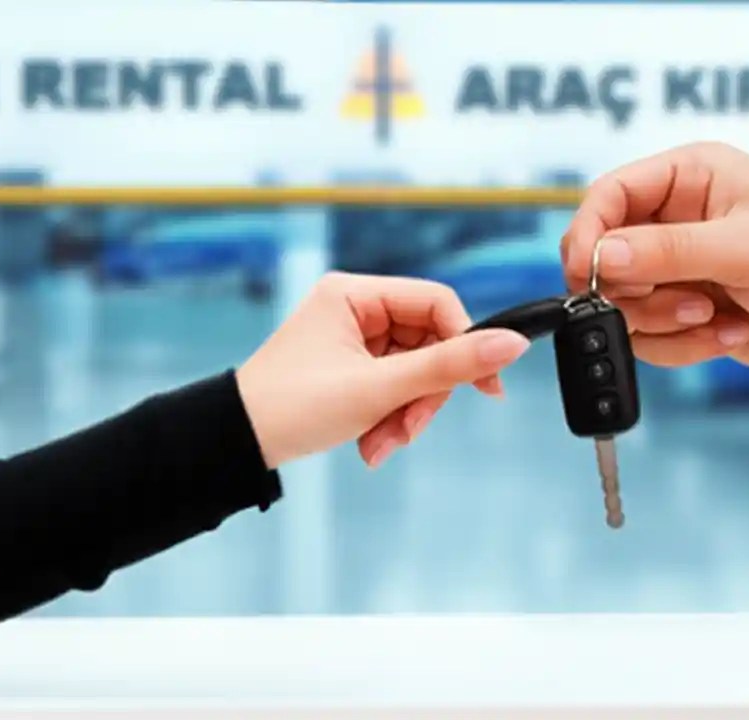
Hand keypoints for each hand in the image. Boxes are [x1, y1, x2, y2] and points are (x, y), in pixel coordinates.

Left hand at [235, 272, 530, 468]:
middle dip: (424, 395)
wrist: (236, 445)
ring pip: (414, 372)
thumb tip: (512, 344)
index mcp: (353, 294)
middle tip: (410, 430)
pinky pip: (393, 388)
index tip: (486, 386)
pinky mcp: (350, 369)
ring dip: (406, 415)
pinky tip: (372, 445)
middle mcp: (354, 310)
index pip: (436, 303)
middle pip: (428, 342)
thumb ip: (448, 366)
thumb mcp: (378, 388)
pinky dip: (390, 419)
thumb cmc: (291, 408)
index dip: (466, 343)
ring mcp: (352, 341)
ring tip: (381, 446)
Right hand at [561, 142, 748, 396]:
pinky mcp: (683, 311)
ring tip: (714, 316)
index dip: (590, 232)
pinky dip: (682, 345)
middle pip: (605, 254)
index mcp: (691, 176)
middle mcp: (676, 218)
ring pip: (622, 303)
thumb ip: (670, 251)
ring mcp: (678, 268)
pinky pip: (647, 336)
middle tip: (684, 302)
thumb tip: (602, 255)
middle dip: (637, 290)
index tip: (588, 272)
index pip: (609, 194)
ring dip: (664, 321)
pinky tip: (729, 332)